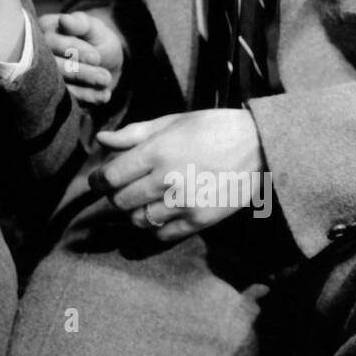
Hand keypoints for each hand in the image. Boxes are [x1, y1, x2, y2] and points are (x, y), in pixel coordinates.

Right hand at [38, 10, 124, 105]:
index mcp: (43, 30)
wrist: (106, 61)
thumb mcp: (93, 27)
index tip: (96, 57)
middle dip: (80, 73)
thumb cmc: (96, 38)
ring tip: (106, 83)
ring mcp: (43, 75)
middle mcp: (37, 53)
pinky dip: (86, 98)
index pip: (50, 41)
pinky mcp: (53, 93)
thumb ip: (80, 23)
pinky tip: (104, 95)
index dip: (72, 50)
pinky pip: (65, 100)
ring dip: (84, 88)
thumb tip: (64, 20)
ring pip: (58, 85)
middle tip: (105, 77)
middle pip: (53, 66)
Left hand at [90, 109, 266, 241]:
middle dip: (114, 196)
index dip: (97, 180)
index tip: (97, 181)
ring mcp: (183, 202)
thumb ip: (133, 133)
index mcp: (155, 151)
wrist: (258, 145)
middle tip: (119, 190)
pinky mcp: (200, 219)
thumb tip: (101, 140)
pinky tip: (159, 214)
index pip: (110, 176)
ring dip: (133, 212)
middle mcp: (165, 179)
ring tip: (140, 201)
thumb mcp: (171, 122)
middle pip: (120, 201)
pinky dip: (155, 227)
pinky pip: (162, 234)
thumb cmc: (211, 127)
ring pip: (138, 219)